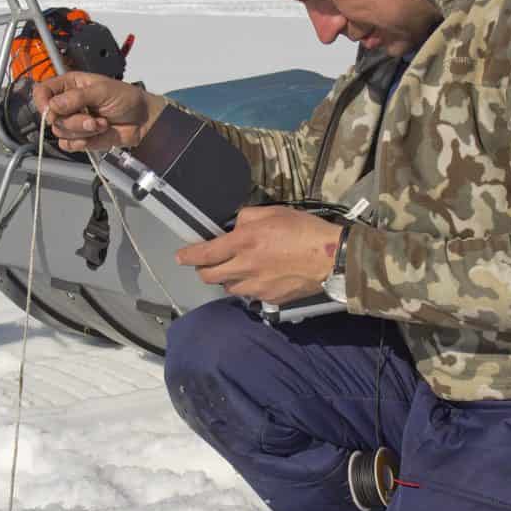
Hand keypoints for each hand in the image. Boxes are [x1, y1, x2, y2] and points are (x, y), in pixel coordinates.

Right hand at [32, 71, 164, 150]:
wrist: (143, 120)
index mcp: (70, 85)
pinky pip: (68, 145)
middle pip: (51, 117)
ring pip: (61, 132)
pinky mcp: (81, 138)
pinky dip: (81, 143)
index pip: (42, 92)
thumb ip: (77, 97)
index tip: (51, 111)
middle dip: (74, 121)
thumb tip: (53, 106)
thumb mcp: (102, 91)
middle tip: (94, 119)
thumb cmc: (126, 98)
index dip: (42, 102)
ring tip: (102, 124)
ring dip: (83, 131)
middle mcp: (68, 103)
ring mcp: (74, 122)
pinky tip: (96, 136)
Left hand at [176, 206, 341, 303]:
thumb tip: (234, 227)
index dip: (188, 256)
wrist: (331, 258)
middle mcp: (245, 267)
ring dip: (227, 278)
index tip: (180, 256)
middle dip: (203, 270)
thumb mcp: (273, 212)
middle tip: (209, 262)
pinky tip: (261, 277)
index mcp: (243, 242)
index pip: (204, 253)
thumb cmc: (304, 230)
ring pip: (228, 287)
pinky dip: (248, 287)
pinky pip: (249, 295)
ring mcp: (256, 286)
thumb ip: (246, 218)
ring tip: (240, 268)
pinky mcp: (269, 299)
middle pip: (209, 276)